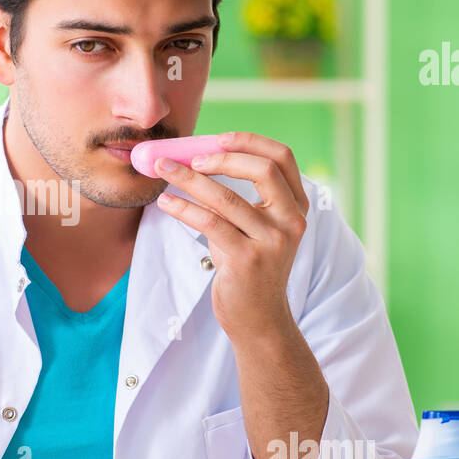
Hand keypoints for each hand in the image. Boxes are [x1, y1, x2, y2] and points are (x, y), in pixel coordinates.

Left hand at [154, 131, 308, 341]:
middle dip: (221, 157)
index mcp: (296, 207)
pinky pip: (209, 224)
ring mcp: (272, 242)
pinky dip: (183, 208)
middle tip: (189, 158)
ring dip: (188, 179)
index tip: (217, 138)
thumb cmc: (248, 267)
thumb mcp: (253, 228)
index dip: (249, 141)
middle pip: (263, 170)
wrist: (258, 319)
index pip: (282, 158)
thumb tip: (195, 160)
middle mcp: (291, 221)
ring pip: (226, 197)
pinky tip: (165, 202)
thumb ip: (239, 198)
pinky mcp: (247, 260)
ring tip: (162, 169)